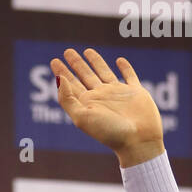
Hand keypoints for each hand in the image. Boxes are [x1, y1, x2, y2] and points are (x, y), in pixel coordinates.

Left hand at [49, 48, 163, 167]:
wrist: (137, 140)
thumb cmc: (109, 132)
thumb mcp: (82, 117)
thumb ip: (68, 99)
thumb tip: (60, 79)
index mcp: (87, 104)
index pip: (71, 85)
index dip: (62, 73)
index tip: (54, 61)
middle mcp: (101, 97)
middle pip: (85, 76)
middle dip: (76, 64)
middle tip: (67, 51)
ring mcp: (118, 94)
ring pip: (104, 73)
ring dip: (95, 62)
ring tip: (87, 51)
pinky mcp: (135, 92)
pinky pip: (129, 76)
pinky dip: (125, 68)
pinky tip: (119, 61)